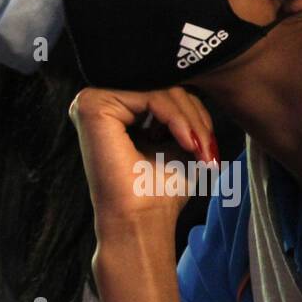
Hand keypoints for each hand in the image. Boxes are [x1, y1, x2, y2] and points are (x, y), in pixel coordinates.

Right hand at [69, 86, 217, 232]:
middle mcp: (100, 100)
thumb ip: (183, 109)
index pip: (161, 90)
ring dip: (190, 120)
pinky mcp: (93, 105)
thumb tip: (202, 80)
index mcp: (115, 109)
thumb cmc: (159, 190)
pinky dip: (176, 118)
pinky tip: (185, 143)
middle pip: (161, 85)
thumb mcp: (180, 140)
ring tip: (200, 150)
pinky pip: (149, 95)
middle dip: (195, 116)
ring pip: (158, 89)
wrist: (141, 221)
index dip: (193, 112)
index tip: (209, 147)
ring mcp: (92, 100)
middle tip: (208, 150)